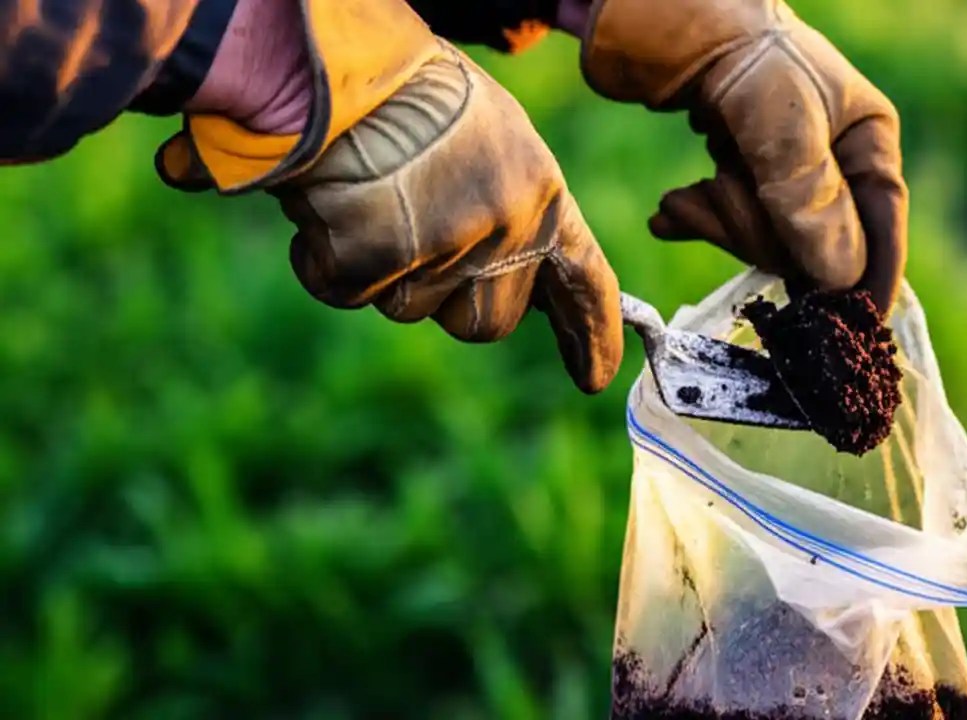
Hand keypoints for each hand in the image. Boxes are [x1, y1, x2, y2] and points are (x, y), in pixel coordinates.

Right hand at [165, 3, 622, 392]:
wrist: (339, 60)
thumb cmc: (409, 90)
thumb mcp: (490, 140)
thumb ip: (510, 209)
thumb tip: (519, 284)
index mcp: (541, 192)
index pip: (583, 281)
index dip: (591, 336)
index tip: (593, 379)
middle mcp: (505, 230)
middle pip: (487, 323)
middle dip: (450, 296)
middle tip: (414, 231)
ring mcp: (441, 251)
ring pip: (413, 310)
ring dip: (385, 272)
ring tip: (367, 197)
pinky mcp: (375, 263)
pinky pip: (346, 291)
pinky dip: (324, 258)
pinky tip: (326, 204)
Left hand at [580, 0, 907, 311]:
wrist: (652, 13)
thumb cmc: (732, 49)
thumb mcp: (780, 121)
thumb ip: (810, 199)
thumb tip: (841, 280)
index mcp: (865, 137)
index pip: (883, 224)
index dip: (869, 279)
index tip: (853, 330)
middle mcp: (832, 158)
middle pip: (815, 242)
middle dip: (759, 231)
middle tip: (719, 194)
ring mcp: (781, 169)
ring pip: (765, 237)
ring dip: (718, 219)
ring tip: (683, 197)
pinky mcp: (735, 173)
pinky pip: (726, 221)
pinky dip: (694, 216)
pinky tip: (669, 210)